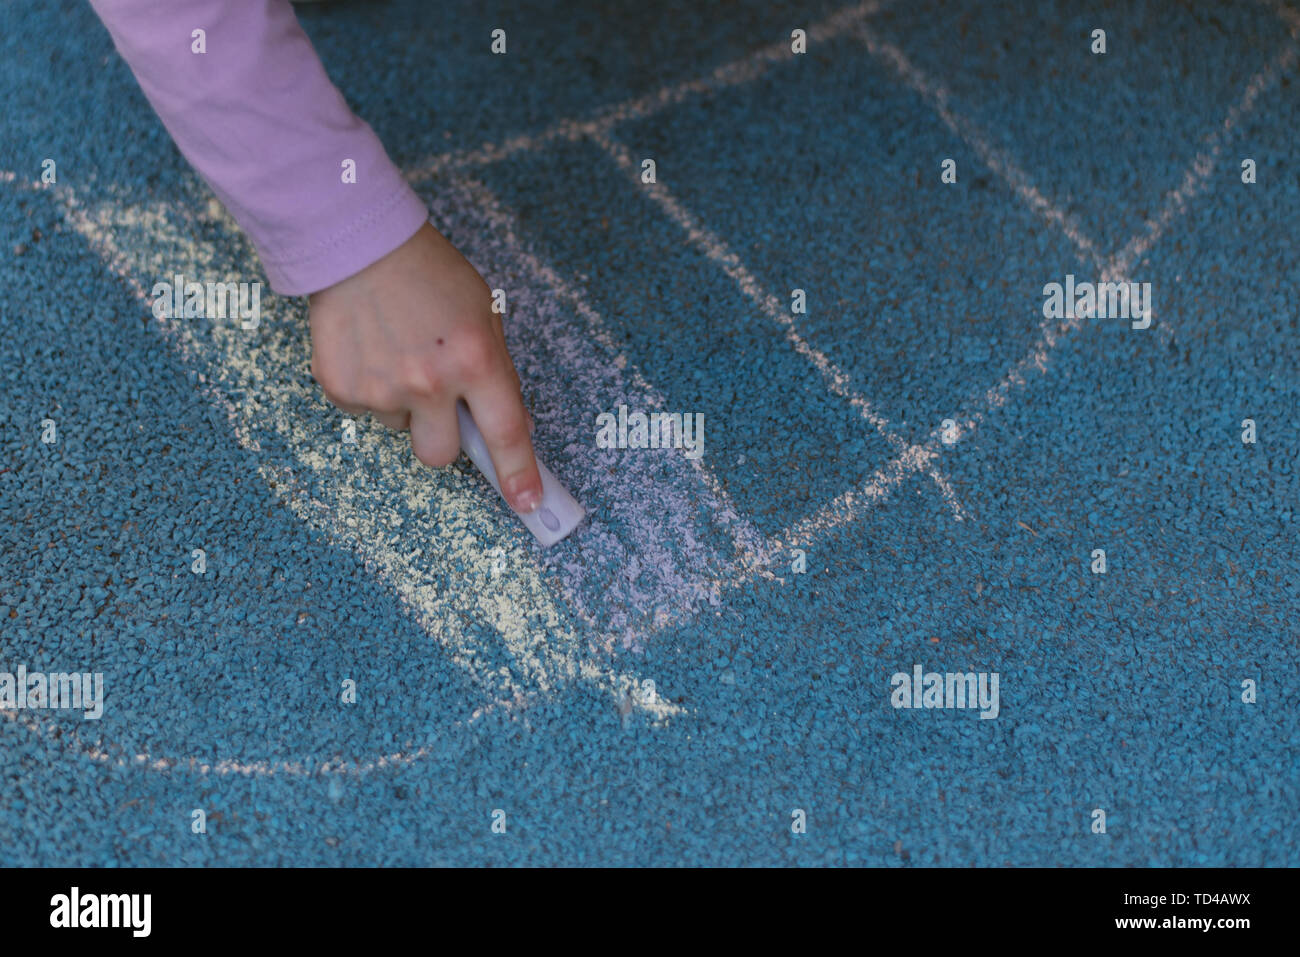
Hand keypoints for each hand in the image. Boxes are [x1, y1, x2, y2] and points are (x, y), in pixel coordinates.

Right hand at [308, 222, 542, 512]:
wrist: (359, 245)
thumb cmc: (430, 275)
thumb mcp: (484, 315)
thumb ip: (496, 372)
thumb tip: (509, 423)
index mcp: (476, 360)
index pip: (505, 433)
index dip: (518, 474)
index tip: (528, 503)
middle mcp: (430, 381)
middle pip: (441, 455)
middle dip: (443, 436)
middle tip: (437, 399)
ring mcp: (382, 387)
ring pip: (400, 428)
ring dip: (403, 403)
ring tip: (398, 352)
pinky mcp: (340, 386)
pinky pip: (363, 411)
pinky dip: (369, 388)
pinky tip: (371, 349)